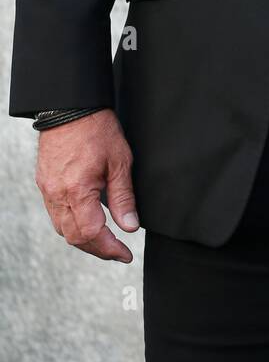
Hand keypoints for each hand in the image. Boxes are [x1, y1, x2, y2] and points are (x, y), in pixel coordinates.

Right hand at [35, 109, 137, 261]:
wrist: (70, 107)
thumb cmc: (97, 129)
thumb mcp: (120, 162)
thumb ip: (123, 197)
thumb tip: (129, 227)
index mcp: (77, 191)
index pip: (91, 234)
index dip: (110, 249)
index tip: (125, 254)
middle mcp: (57, 195)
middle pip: (74, 238)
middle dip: (97, 249)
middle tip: (118, 252)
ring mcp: (47, 190)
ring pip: (62, 229)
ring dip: (83, 239)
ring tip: (106, 240)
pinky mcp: (44, 184)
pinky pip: (55, 214)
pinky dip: (71, 224)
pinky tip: (88, 220)